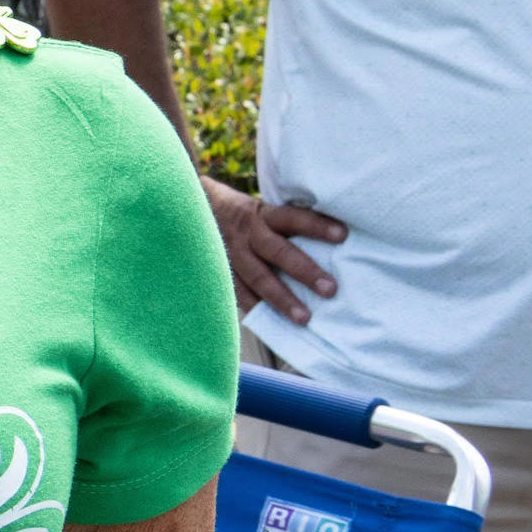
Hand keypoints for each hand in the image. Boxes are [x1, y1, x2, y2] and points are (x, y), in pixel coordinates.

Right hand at [207, 177, 345, 326]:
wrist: (188, 211)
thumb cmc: (239, 213)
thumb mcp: (259, 208)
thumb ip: (283, 222)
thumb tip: (332, 236)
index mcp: (261, 214)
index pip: (292, 218)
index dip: (316, 226)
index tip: (342, 235)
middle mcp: (246, 233)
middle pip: (277, 252)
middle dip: (304, 271)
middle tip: (330, 289)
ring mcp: (230, 254)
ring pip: (258, 278)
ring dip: (281, 299)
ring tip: (303, 318)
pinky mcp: (218, 271)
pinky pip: (237, 292)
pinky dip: (254, 307)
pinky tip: (271, 322)